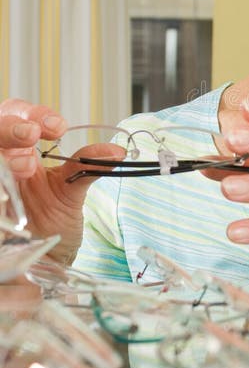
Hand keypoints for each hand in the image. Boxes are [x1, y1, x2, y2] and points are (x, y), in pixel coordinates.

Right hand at [0, 98, 124, 260]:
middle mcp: (2, 161)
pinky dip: (2, 189)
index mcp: (18, 147)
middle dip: (12, 128)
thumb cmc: (54, 215)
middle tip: (31, 136)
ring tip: (27, 166)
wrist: (46, 253)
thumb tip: (118, 151)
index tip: (59, 127)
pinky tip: (11, 197)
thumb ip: (90, 166)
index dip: (35, 114)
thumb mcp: (72, 187)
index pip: (16, 113)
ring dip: (5, 155)